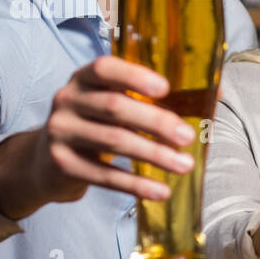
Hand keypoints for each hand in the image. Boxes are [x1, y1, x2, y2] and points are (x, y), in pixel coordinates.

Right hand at [0, 55, 197, 219]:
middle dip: (156, 122)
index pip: (105, 68)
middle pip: (115, 107)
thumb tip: (213, 95)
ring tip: (184, 165)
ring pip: (114, 141)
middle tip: (188, 136)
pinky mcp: (61, 163)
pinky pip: (105, 175)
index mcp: (83, 79)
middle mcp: (67, 100)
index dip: (135, 76)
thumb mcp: (112, 106)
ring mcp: (60, 131)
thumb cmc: (95, 126)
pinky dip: (136, 184)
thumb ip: (149, 99)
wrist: (46, 161)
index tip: (166, 89)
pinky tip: (160, 190)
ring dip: (154, 154)